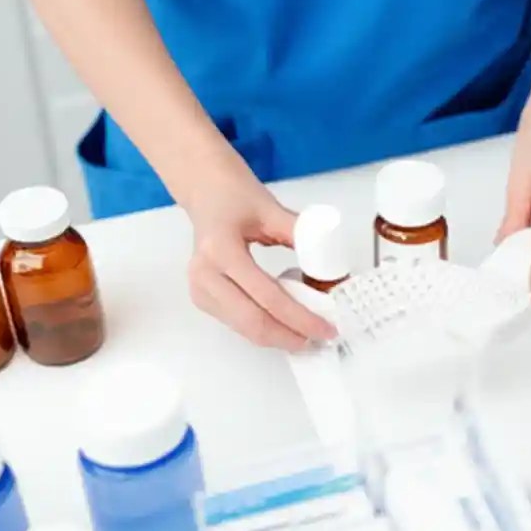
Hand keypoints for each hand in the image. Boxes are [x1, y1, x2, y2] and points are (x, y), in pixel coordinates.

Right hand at [183, 142, 335, 349]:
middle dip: (288, 337)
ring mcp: (199, 289)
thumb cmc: (235, 196)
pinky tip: (285, 324)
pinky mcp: (201, 298)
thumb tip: (331, 271)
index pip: (267, 295)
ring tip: (307, 334)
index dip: (299, 317)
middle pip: (252, 322)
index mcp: (221, 250)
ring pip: (243, 328)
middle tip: (319, 339)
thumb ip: (302, 238)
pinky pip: (236, 322)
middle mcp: (204, 274)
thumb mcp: (273, 210)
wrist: (205, 191)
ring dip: (277, 336)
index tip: (326, 327)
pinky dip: (263, 327)